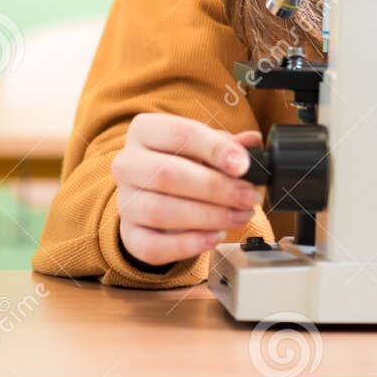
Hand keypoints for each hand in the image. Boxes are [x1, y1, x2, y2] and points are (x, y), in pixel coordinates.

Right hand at [112, 113, 263, 267]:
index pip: (180, 134)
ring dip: (208, 217)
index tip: (243, 165)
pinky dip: (188, 245)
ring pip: (159, 212)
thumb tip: (252, 143)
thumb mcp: (207, 145)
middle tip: (249, 197)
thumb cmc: (186, 162)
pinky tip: (215, 236)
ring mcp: (125, 202)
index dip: (215, 149)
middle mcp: (126, 164)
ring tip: (239, 216)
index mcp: (146, 131)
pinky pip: (152, 246)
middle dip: (217, 188)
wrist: (159, 193)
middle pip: (167, 175)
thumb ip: (229, 144)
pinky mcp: (129, 234)